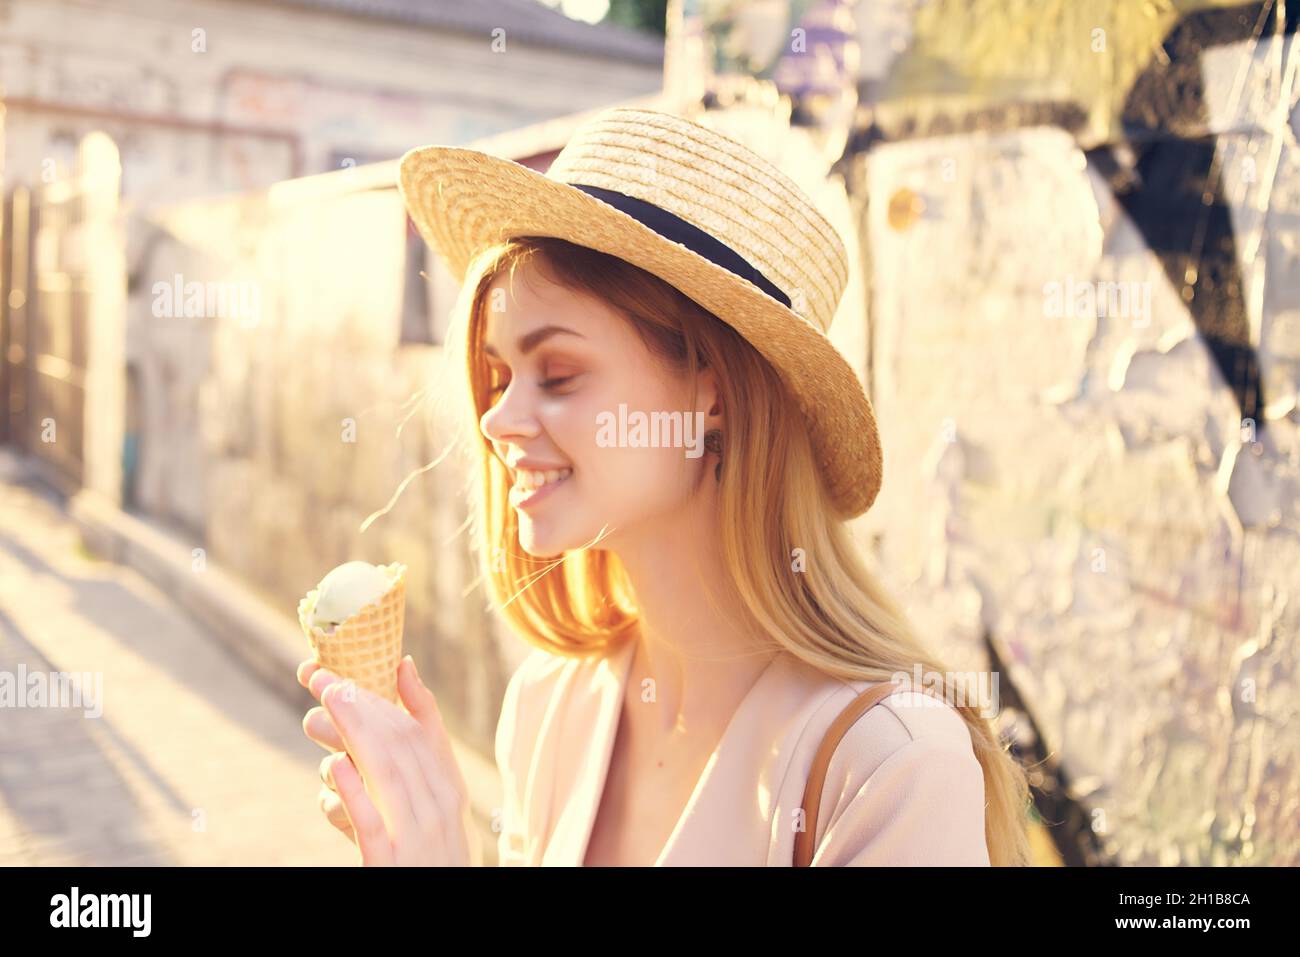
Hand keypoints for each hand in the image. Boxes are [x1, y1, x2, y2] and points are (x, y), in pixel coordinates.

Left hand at [296, 655, 479, 865]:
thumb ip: (418, 745)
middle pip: (400, 746)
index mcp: (449, 790)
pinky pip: (374, 825)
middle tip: (318, 678)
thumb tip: (405, 668)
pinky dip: (356, 793)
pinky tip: (334, 767)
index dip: (383, 695)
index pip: (421, 732)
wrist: (443, 918)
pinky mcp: (392, 865)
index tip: (345, 668)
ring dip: (354, 735)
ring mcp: (419, 837)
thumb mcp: (433, 802)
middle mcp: (440, 809)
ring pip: (388, 777)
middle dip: (357, 707)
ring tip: (323, 705)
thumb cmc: (431, 854)